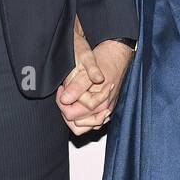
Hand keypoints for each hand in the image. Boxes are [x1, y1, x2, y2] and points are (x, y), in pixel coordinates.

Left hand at [57, 19, 134, 134]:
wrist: (118, 53)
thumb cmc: (105, 58)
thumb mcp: (87, 69)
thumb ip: (76, 86)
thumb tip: (65, 100)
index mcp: (99, 102)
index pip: (71, 115)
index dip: (61, 102)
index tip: (62, 88)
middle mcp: (104, 109)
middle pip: (77, 124)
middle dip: (67, 109)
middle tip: (65, 93)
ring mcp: (106, 109)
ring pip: (84, 126)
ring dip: (74, 116)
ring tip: (71, 98)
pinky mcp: (106, 108)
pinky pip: (92, 122)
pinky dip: (83, 118)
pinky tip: (78, 104)